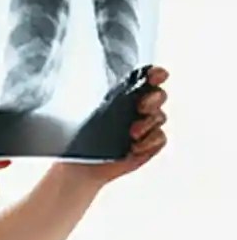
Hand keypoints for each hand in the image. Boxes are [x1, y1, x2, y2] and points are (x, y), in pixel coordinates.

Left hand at [75, 65, 169, 184]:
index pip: (145, 78)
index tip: (155, 76)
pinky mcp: (148, 145)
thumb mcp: (83, 110)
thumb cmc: (78, 135)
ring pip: (160, 117)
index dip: (156, 74)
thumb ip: (95, 94)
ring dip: (148, 123)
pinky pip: (160, 138)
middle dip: (153, 98)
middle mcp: (136, 108)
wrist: (78, 165)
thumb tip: (91, 76)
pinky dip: (150, 142)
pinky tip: (135, 147)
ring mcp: (145, 127)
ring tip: (132, 133)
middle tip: (140, 107)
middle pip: (159, 95)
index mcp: (121, 94)